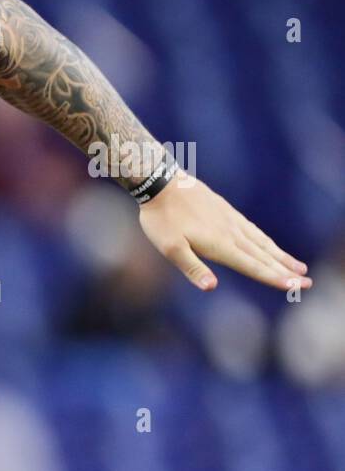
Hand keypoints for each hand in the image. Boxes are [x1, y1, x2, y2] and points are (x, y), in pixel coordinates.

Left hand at [138, 172, 311, 291]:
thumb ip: (192, 268)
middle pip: (264, 256)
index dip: (274, 278)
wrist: (162, 183)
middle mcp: (231, 233)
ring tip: (299, 266)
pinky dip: (267, 241)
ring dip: (281, 256)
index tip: (296, 286)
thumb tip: (211, 287)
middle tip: (308, 282)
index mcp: (220, 245)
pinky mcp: (227, 212)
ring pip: (262, 243)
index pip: (253, 266)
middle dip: (286, 271)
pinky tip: (270, 245)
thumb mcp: (170, 248)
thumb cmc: (162, 220)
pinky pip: (253, 230)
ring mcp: (231, 221)